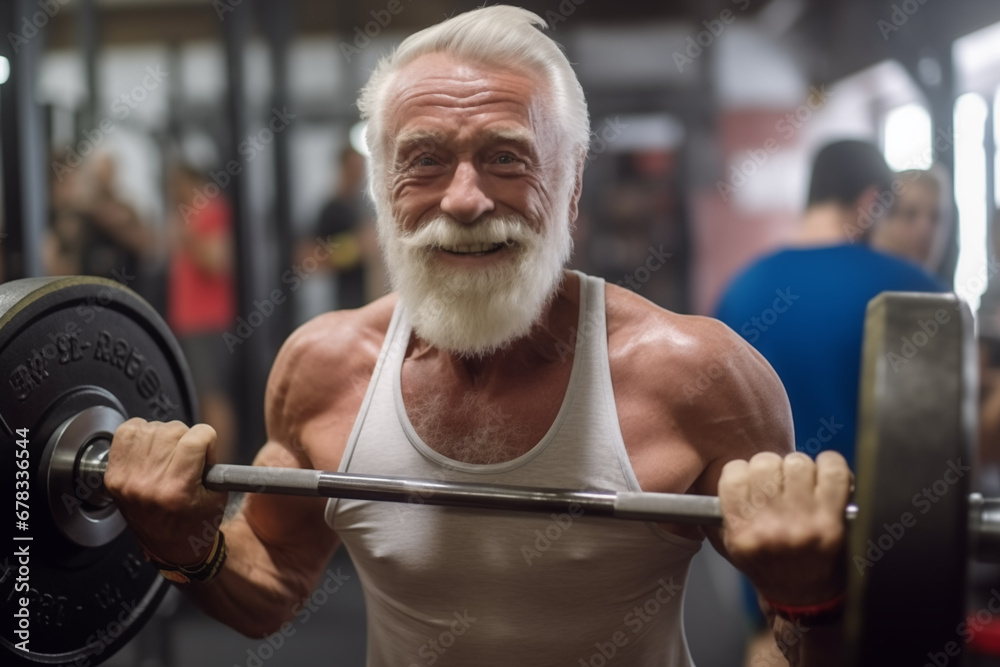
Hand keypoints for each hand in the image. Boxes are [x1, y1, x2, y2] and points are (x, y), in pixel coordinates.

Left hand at [105, 419, 227, 566]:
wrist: (170, 549)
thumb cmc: (195, 525)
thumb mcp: (217, 496)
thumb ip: (212, 463)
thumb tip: (202, 438)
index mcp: (177, 489)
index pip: (196, 437)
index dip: (208, 439)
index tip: (207, 450)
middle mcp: (147, 483)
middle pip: (172, 429)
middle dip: (186, 437)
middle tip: (188, 456)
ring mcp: (127, 479)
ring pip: (151, 428)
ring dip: (164, 435)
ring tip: (169, 453)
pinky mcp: (113, 476)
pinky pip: (125, 433)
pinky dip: (140, 433)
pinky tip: (149, 447)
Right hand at [718, 451, 850, 606]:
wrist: (806, 599)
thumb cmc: (768, 568)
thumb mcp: (730, 546)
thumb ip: (719, 512)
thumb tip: (709, 478)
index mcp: (742, 532)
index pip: (734, 474)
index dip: (743, 471)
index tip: (750, 478)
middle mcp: (771, 526)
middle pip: (765, 463)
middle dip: (772, 468)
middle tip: (777, 481)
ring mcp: (804, 523)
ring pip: (797, 463)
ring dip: (799, 468)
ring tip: (801, 483)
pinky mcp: (833, 521)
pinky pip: (833, 470)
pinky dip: (830, 465)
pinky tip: (823, 475)